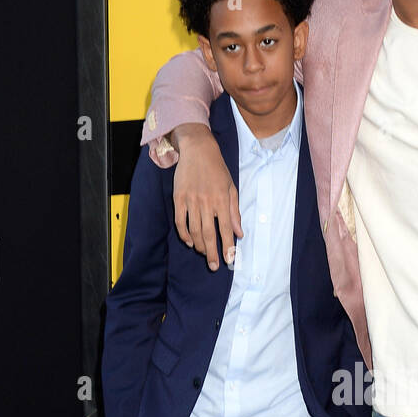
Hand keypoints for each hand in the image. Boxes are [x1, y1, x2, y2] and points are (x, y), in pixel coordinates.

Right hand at [172, 125, 242, 270]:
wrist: (198, 150)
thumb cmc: (217, 170)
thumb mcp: (231, 188)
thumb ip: (234, 212)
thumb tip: (239, 234)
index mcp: (221, 200)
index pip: (225, 229)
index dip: (227, 247)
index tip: (229, 261)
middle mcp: (206, 202)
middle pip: (208, 234)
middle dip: (212, 253)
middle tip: (214, 266)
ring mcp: (190, 200)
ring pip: (193, 230)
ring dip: (199, 246)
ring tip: (204, 254)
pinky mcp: (178, 198)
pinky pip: (180, 221)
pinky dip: (184, 234)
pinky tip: (190, 242)